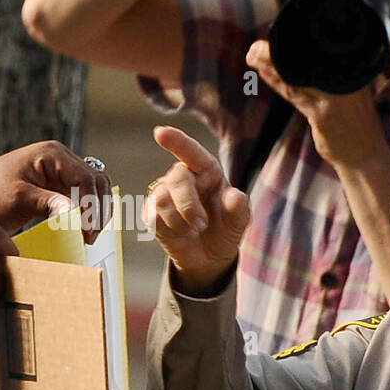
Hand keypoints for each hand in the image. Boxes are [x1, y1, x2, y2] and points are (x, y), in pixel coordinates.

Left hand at [0, 140, 111, 242]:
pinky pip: (86, 196)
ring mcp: (64, 171)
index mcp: (53, 154)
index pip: (86, 178)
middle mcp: (62, 159)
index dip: (92, 205)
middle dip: (99, 209)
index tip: (88, 229)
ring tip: (89, 234)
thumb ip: (46, 203)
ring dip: (98, 211)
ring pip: (96, 188)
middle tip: (91, 236)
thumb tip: (72, 212)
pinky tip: (85, 229)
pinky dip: (90, 211)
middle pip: (97, 182)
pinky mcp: (62, 185)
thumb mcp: (18, 199)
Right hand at [144, 126, 250, 294]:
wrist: (209, 256)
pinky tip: (179, 233)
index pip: (192, 152)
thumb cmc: (225, 229)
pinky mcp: (151, 211)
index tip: (160, 133)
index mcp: (207, 171)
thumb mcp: (239, 221)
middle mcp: (184, 177)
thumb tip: (235, 197)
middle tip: (201, 224)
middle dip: (189, 205)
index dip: (177, 141)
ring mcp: (164, 193)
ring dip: (179, 220)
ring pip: (161, 199)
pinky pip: (152, 216)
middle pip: (176, 179)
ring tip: (192, 230)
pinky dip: (169, 229)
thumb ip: (239, 208)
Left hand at [245, 39, 384, 167]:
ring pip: (297, 74)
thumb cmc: (356, 123)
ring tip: (253, 55)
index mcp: (353, 69)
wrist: (367, 153)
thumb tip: (300, 59)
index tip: (276, 35)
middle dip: (278, 51)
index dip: (296, 41)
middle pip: (307, 59)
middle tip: (256, 47)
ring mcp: (336, 96)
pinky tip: (263, 72)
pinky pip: (295, 93)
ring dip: (271, 63)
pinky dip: (277, 81)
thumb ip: (332, 77)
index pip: (321, 49)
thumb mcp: (350, 94)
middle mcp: (346, 78)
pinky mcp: (324, 114)